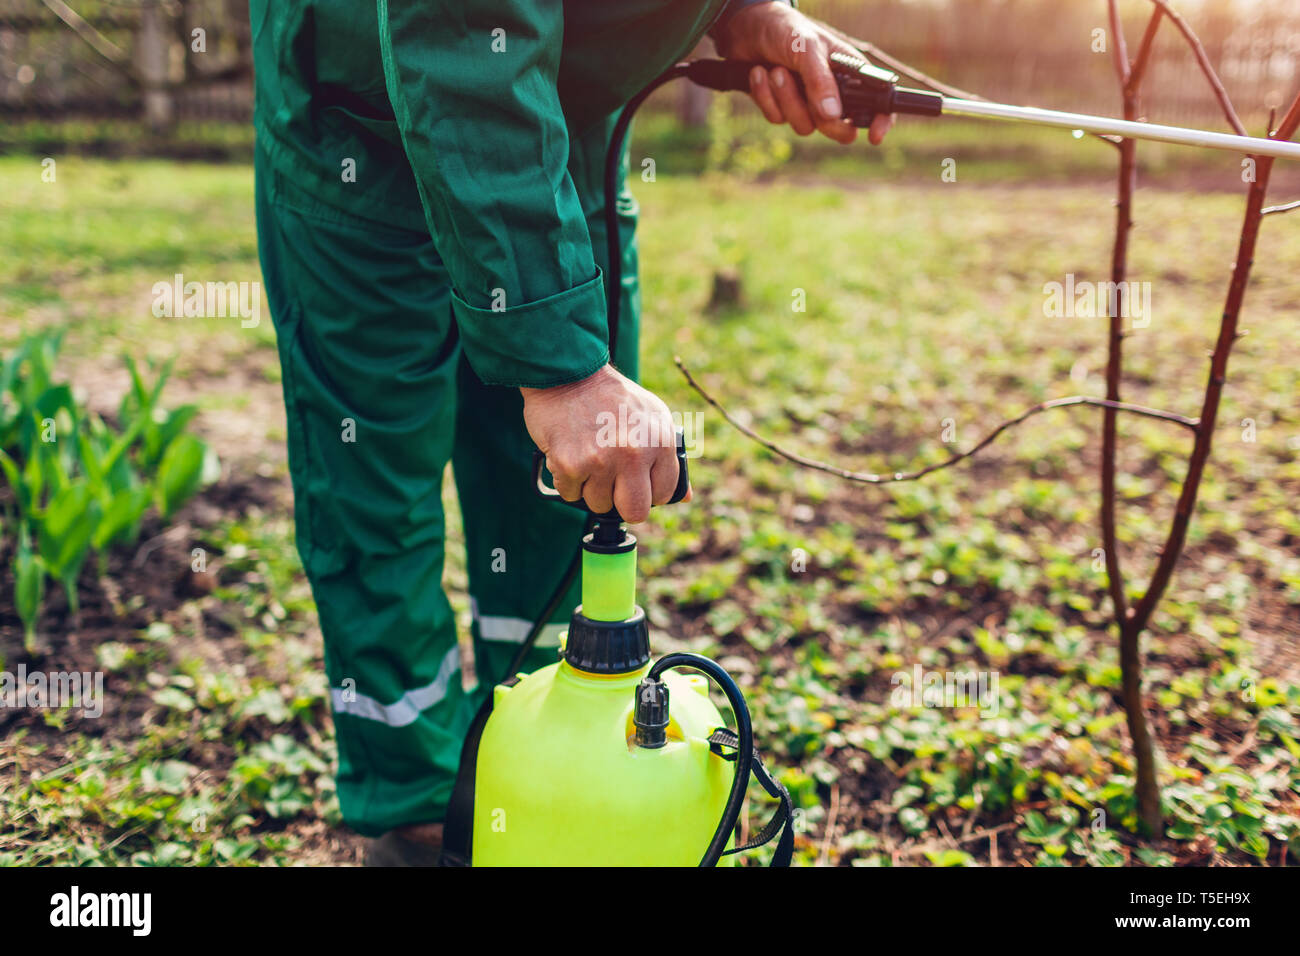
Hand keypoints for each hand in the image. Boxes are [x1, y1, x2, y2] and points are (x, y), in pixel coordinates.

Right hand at [521, 364, 687, 522]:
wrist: (570, 373)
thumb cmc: (612, 398)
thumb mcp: (653, 417)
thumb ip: (669, 458)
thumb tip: (685, 497)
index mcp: (660, 441)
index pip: (663, 494)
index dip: (648, 492)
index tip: (636, 482)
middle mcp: (634, 454)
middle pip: (635, 512)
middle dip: (622, 504)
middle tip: (612, 484)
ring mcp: (601, 461)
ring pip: (598, 505)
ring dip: (591, 488)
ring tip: (589, 458)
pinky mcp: (570, 465)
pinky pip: (570, 494)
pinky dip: (567, 481)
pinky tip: (571, 455)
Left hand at [712, 3, 894, 145]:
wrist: (745, 28)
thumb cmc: (785, 29)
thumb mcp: (806, 48)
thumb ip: (820, 81)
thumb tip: (833, 116)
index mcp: (848, 72)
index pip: (876, 102)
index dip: (880, 121)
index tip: (873, 136)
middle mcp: (831, 91)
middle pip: (839, 128)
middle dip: (821, 118)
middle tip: (808, 97)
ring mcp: (806, 102)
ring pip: (804, 126)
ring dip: (786, 98)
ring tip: (776, 70)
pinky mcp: (781, 107)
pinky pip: (777, 119)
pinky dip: (765, 97)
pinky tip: (759, 73)